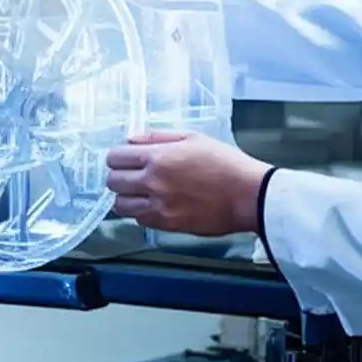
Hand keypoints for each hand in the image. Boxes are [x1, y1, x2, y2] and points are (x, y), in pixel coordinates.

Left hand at [106, 131, 271, 236]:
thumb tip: (131, 139)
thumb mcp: (193, 138)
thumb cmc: (225, 163)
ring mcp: (158, 205)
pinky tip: (154, 205)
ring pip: (120, 205)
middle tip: (131, 176)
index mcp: (157, 157)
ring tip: (140, 193)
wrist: (248, 194)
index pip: (115, 157)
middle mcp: (152, 182)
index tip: (124, 159)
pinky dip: (141, 213)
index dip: (117, 157)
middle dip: (118, 177)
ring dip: (126, 198)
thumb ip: (157, 137)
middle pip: (113, 181)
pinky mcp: (167, 224)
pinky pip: (139, 220)